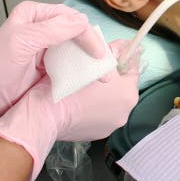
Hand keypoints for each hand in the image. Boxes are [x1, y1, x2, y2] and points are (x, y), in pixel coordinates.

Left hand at [0, 1, 106, 128]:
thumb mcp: (21, 43)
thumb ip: (51, 30)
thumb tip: (82, 22)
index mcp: (35, 14)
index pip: (71, 18)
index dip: (87, 35)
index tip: (96, 54)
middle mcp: (43, 26)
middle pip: (78, 31)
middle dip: (93, 47)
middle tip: (105, 65)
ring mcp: (47, 46)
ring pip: (78, 47)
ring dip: (91, 60)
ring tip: (102, 74)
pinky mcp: (50, 64)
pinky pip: (72, 63)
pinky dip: (83, 70)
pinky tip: (90, 77)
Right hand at [0, 40, 139, 180]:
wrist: (46, 114)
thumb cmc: (70, 85)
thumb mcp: (93, 60)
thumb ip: (112, 52)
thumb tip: (123, 46)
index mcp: (128, 93)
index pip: (133, 70)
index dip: (123, 60)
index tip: (115, 54)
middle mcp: (125, 112)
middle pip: (123, 87)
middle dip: (114, 77)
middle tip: (97, 68)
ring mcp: (112, 126)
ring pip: (113, 102)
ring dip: (105, 93)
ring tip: (88, 85)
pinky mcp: (99, 134)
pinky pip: (101, 115)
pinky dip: (95, 108)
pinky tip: (82, 101)